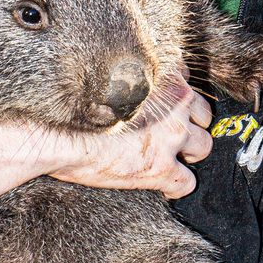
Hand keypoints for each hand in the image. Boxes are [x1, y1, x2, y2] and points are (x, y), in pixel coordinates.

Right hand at [0, 74, 213, 199]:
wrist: (57, 136)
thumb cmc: (75, 106)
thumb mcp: (107, 77)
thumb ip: (131, 77)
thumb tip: (130, 81)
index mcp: (162, 75)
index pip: (189, 82)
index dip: (178, 98)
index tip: (168, 107)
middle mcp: (176, 103)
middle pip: (204, 115)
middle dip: (190, 126)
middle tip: (171, 136)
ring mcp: (173, 137)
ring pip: (204, 147)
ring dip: (188, 155)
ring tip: (168, 159)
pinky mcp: (162, 168)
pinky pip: (188, 183)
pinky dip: (176, 187)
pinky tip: (161, 186)